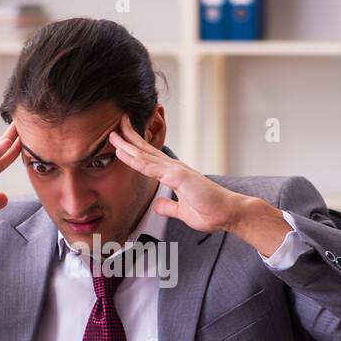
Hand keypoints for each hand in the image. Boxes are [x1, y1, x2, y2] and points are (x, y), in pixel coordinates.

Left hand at [109, 114, 248, 234]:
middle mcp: (174, 168)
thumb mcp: (182, 211)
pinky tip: (124, 154)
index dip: (135, 147)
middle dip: (129, 138)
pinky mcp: (179, 177)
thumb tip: (157, 204)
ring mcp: (176, 171)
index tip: (121, 140)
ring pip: (146, 156)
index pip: (150, 157)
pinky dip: (137, 160)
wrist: (227, 213)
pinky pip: (153, 168)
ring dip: (128, 145)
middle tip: (114, 126)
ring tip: (113, 135)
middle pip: (146, 150)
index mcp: (174, 174)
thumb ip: (169, 206)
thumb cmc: (210, 211)